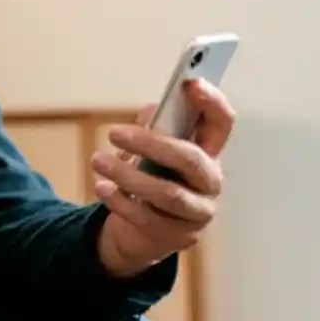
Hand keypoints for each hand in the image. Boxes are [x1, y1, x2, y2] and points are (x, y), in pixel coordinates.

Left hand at [90, 78, 235, 277]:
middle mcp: (210, 182)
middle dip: (152, 144)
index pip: (222, 123)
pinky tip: (102, 187)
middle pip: (191, 159)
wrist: (142, 230)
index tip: (189, 83)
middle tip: (114, 132)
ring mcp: (198, 213)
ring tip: (98, 160)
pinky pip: (148, 219)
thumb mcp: (151, 149)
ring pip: (168, 193)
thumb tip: (153, 114)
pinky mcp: (178, 238)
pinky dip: (120, 201)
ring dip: (128, 175)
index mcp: (208, 152)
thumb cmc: (150, 177)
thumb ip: (155, 128)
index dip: (211, 102)